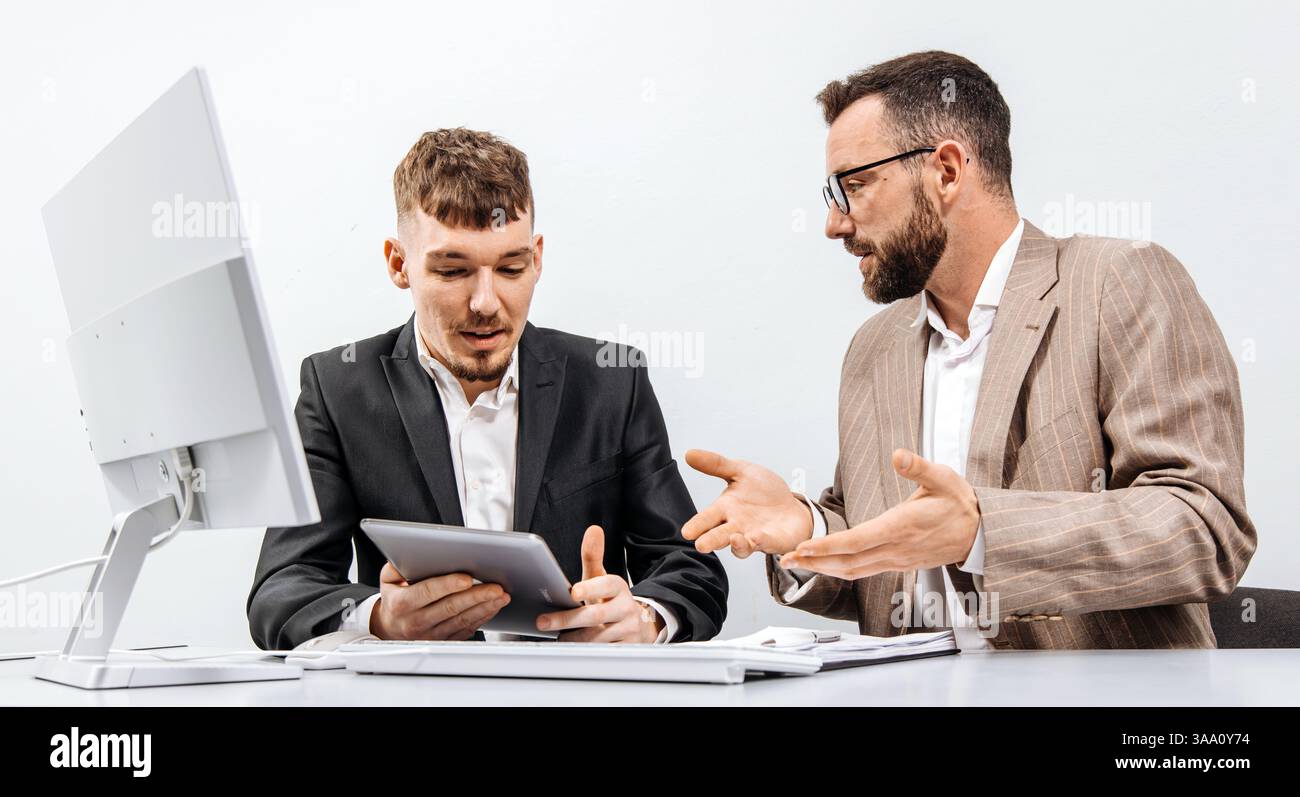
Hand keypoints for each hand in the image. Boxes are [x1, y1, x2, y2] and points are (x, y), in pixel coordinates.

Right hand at [370, 562, 509, 640]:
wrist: (389, 629)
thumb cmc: (394, 598)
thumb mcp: (388, 580)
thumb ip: (397, 565)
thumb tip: (414, 553)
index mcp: (402, 604)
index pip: (427, 592)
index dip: (448, 585)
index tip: (467, 578)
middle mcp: (416, 622)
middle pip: (450, 608)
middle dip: (476, 596)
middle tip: (496, 587)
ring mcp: (431, 635)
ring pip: (462, 621)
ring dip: (484, 607)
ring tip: (501, 596)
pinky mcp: (443, 641)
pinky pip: (466, 629)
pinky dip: (482, 618)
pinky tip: (493, 606)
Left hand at [535, 525, 663, 642]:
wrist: (636, 624)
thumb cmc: (608, 598)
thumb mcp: (601, 577)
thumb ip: (593, 556)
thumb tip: (593, 530)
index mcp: (618, 586)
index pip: (605, 585)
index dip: (590, 588)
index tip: (573, 592)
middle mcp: (626, 607)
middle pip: (595, 615)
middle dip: (567, 619)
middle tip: (543, 621)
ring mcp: (628, 629)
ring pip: (595, 637)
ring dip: (572, 637)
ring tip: (555, 636)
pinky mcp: (626, 647)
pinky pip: (600, 651)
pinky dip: (583, 649)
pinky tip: (570, 646)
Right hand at [680, 449, 813, 556]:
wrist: (791, 505)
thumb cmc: (763, 491)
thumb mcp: (741, 471)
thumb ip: (716, 464)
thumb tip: (689, 453)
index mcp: (725, 509)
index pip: (706, 519)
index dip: (696, 525)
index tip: (686, 532)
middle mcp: (736, 526)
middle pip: (719, 536)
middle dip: (710, 541)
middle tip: (701, 545)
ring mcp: (753, 536)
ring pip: (741, 546)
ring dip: (738, 545)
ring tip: (734, 539)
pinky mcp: (772, 541)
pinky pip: (766, 543)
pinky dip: (762, 541)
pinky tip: (758, 536)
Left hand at [778, 449, 978, 578]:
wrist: (979, 533)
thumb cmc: (959, 503)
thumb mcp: (943, 477)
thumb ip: (918, 467)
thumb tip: (898, 455)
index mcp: (901, 526)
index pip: (857, 541)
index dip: (827, 546)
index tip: (804, 546)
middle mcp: (895, 548)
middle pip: (848, 561)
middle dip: (815, 561)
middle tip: (786, 559)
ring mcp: (896, 560)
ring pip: (854, 570)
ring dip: (824, 568)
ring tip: (798, 563)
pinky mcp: (897, 563)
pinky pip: (863, 571)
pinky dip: (840, 569)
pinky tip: (825, 564)